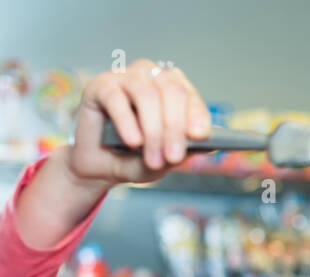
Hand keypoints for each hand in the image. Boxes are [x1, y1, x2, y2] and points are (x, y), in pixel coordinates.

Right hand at [66, 58, 212, 186]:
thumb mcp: (165, 159)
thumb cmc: (137, 158)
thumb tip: (208, 141)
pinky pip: (116, 98)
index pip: (189, 94)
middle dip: (174, 128)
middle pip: (171, 92)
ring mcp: (125, 78)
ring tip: (153, 159)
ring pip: (147, 95)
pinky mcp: (100, 85)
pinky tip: (133, 142)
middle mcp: (150, 77)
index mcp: (172, 89)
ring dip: (153, 131)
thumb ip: (183, 149)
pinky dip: (127, 122)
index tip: (199, 135)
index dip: (196, 114)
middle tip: (173, 157)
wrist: (102, 166)